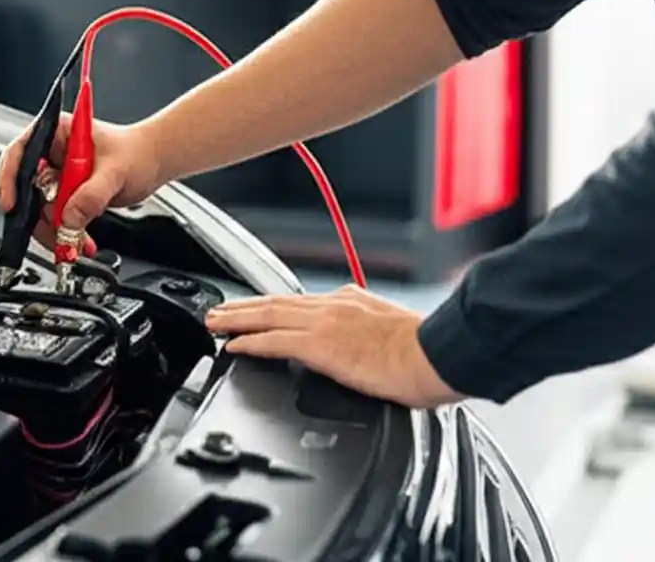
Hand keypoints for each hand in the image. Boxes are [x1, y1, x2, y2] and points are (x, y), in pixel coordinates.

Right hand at [0, 114, 164, 248]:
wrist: (153, 163)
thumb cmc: (136, 152)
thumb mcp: (115, 172)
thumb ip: (91, 196)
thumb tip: (68, 219)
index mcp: (56, 133)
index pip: (19, 153)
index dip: (9, 179)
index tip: (12, 204)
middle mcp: (51, 154)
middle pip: (25, 188)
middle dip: (39, 215)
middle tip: (57, 234)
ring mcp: (56, 176)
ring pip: (39, 209)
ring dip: (55, 230)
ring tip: (77, 242)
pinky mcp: (64, 195)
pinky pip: (54, 218)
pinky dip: (65, 233)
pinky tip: (81, 241)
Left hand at [205, 285, 461, 408]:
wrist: (440, 354)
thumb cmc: (429, 352)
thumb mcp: (393, 332)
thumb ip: (369, 334)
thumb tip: (362, 349)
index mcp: (351, 301)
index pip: (300, 301)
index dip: (271, 305)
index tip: (254, 309)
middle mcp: (333, 305)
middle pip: (275, 303)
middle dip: (243, 307)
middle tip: (217, 311)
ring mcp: (324, 323)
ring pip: (267, 316)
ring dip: (236, 320)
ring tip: (214, 324)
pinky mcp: (321, 345)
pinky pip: (274, 342)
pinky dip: (249, 342)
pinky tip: (233, 346)